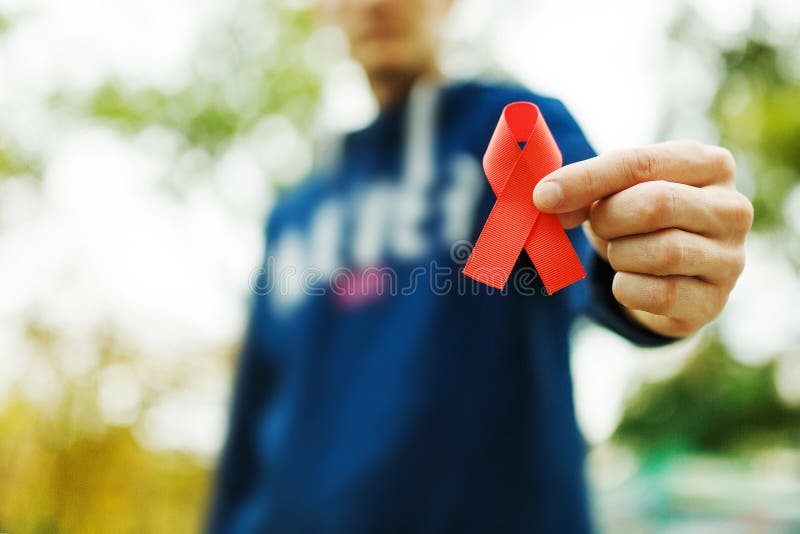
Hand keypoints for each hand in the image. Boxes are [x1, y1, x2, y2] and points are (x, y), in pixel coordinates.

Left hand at [533, 141, 752, 337]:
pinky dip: (628, 289)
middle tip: (599, 227)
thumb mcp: (616, 193)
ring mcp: (730, 257)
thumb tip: (546, 197)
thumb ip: (585, 189)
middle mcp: (732, 208)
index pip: (640, 163)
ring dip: (620, 254)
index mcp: (709, 164)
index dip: (586, 179)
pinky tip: (630, 281)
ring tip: (621, 252)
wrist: (667, 277)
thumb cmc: (640, 222)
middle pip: (655, 204)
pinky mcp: (715, 301)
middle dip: (609, 219)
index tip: (543, 196)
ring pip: (661, 251)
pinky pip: (660, 294)